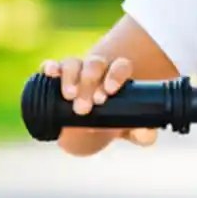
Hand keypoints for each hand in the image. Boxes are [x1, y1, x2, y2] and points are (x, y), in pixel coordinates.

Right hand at [40, 56, 156, 146]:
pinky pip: (53, 66)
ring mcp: (77, 71)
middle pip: (95, 64)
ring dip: (71, 77)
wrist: (94, 128)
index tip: (110, 91)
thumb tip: (146, 133)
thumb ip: (143, 133)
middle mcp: (98, 69)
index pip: (120, 66)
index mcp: (118, 76)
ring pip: (73, 63)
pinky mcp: (58, 77)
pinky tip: (50, 72)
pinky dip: (51, 67)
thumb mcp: (132, 130)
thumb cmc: (116, 122)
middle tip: (86, 107)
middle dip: (90, 83)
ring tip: (69, 96)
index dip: (115, 75)